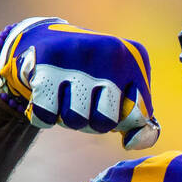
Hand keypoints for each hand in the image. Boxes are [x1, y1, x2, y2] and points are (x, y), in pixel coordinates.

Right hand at [0, 17, 160, 149]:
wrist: (45, 38)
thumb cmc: (92, 75)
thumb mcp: (122, 89)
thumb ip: (136, 119)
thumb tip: (131, 143)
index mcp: (134, 57)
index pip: (137, 115)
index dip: (121, 121)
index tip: (110, 106)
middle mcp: (109, 51)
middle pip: (106, 122)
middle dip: (93, 123)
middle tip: (85, 104)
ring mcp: (77, 54)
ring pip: (76, 120)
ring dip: (68, 119)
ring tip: (66, 97)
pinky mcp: (45, 60)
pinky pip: (46, 115)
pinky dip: (44, 116)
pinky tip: (47, 97)